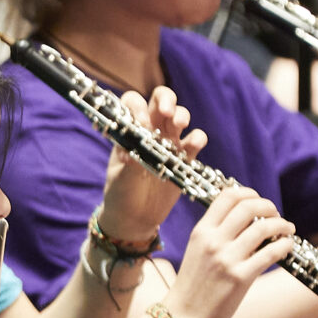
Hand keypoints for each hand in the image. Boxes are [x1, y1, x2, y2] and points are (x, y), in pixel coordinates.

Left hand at [97, 88, 197, 241]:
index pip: (134, 102)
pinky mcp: (184, 158)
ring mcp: (169, 142)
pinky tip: (192, 145)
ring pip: (181, 115)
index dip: (139, 107)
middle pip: (162, 99)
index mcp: (130, 129)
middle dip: (167, 100)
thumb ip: (129, 161)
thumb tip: (134, 153)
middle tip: (167, 113)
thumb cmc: (121, 193)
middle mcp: (151, 130)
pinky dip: (197, 138)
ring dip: (182, 115)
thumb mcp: (120, 177)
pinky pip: (196, 139)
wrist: (134, 218)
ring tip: (177, 127)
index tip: (141, 124)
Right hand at [162, 183, 295, 317]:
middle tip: (276, 215)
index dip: (248, 193)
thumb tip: (247, 222)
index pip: (227, 196)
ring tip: (288, 230)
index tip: (258, 200)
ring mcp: (227, 259)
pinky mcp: (240, 278)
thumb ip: (216, 235)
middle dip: (269, 207)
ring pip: (264, 227)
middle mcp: (213, 241)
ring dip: (282, 225)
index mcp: (201, 232)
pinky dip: (285, 245)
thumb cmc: (191, 288)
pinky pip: (271, 252)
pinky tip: (287, 247)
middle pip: (248, 207)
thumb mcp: (196, 253)